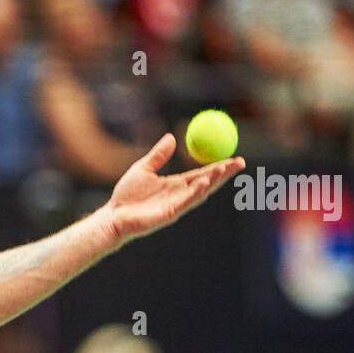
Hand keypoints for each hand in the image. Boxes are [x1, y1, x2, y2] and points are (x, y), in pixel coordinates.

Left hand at [98, 134, 244, 246]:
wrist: (113, 215)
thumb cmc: (126, 195)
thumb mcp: (143, 168)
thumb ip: (158, 155)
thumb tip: (172, 137)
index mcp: (176, 184)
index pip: (203, 173)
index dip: (219, 167)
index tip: (234, 158)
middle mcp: (180, 195)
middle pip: (208, 182)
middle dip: (225, 173)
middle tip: (240, 162)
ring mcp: (176, 205)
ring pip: (200, 192)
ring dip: (214, 180)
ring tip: (225, 168)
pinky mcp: (169, 214)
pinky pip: (186, 202)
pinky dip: (196, 192)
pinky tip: (204, 182)